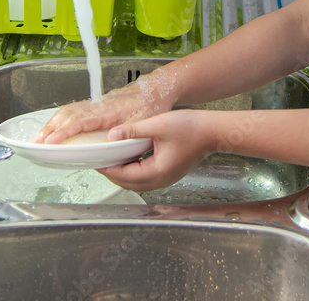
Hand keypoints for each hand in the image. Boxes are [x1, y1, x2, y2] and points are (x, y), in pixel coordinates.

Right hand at [33, 70, 176, 143]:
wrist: (156, 89)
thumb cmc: (151, 106)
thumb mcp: (145, 122)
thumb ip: (128, 132)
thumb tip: (110, 141)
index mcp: (109, 111)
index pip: (81, 121)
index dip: (64, 132)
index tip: (51, 141)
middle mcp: (99, 106)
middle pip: (68, 114)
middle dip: (50, 128)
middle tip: (37, 143)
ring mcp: (96, 104)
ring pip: (68, 111)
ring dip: (52, 124)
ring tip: (40, 138)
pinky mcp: (97, 105)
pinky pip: (74, 110)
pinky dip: (60, 119)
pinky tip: (55, 127)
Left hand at [99, 111, 214, 191]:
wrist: (213, 131)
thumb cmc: (192, 128)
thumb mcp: (158, 125)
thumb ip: (133, 131)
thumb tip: (112, 136)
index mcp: (157, 172)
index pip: (124, 175)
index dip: (107, 168)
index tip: (95, 161)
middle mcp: (161, 180)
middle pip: (128, 183)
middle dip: (112, 174)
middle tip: (99, 162)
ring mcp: (166, 178)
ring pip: (137, 182)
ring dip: (123, 173)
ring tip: (111, 160)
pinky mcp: (170, 173)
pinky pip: (146, 178)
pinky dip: (133, 171)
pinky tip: (129, 159)